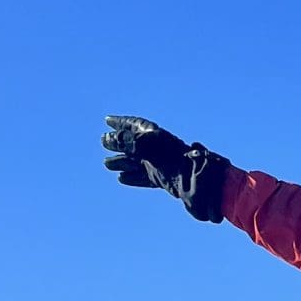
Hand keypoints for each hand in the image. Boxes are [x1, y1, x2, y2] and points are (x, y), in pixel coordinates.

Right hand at [102, 116, 229, 221]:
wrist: (198, 180)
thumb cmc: (173, 159)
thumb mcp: (145, 146)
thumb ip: (125, 141)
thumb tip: (105, 138)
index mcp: (155, 136)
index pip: (134, 125)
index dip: (120, 122)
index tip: (107, 120)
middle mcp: (158, 149)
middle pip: (134, 144)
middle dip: (118, 144)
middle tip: (103, 142)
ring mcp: (162, 164)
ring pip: (137, 162)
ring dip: (122, 162)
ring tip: (107, 164)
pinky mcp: (165, 180)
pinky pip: (145, 177)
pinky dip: (133, 178)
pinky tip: (122, 179)